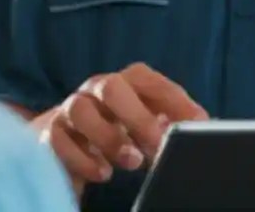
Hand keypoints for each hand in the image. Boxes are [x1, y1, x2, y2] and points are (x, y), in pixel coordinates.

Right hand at [33, 62, 207, 192]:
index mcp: (126, 81)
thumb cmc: (120, 126)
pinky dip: (82, 159)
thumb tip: (205, 126)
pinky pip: (59, 139)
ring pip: (81, 110)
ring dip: (108, 138)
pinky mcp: (50, 132)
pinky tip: (103, 173)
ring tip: (132, 162)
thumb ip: (172, 120)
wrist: (69, 135)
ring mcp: (71, 107)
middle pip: (111, 87)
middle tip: (157, 146)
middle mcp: (97, 88)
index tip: (196, 125)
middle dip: (137, 117)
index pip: (149, 81)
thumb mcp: (148, 120)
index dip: (174, 100)